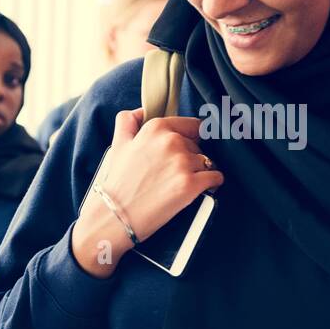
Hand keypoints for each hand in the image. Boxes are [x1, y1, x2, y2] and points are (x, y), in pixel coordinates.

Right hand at [71, 108, 223, 277]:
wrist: (113, 217)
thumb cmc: (115, 184)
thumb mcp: (117, 146)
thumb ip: (127, 122)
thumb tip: (140, 111)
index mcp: (156, 129)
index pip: (190, 125)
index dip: (188, 139)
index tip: (183, 151)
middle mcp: (172, 142)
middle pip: (198, 145)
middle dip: (191, 158)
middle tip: (172, 174)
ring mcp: (183, 164)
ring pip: (208, 161)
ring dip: (200, 172)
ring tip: (181, 184)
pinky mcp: (191, 185)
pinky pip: (216, 178)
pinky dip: (212, 184)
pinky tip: (199, 190)